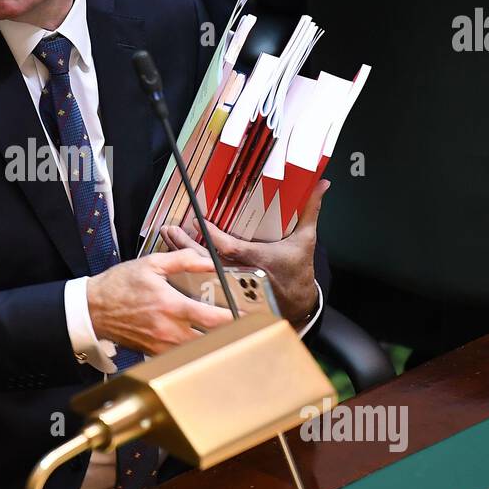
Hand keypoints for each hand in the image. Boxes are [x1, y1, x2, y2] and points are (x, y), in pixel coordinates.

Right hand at [87, 249, 234, 355]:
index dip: (234, 318)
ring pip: (198, 351)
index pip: (212, 318)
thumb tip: (207, 260)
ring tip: (226, 335)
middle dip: (229, 335)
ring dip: (213, 344)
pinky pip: (181, 355)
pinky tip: (201, 342)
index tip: (248, 315)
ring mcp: (162, 344)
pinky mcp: (155, 352)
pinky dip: (194, 351)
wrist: (93, 309)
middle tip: (244, 328)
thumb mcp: (151, 264)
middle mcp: (169, 329)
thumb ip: (183, 260)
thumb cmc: (118, 286)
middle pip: (210, 340)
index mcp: (171, 306)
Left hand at [162, 179, 328, 327]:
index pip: (230, 248)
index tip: (198, 221)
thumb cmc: (298, 269)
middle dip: (185, 244)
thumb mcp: (305, 240)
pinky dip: (186, 271)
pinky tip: (172, 259)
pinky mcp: (226, 294)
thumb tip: (322, 184)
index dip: (213, 236)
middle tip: (169, 229)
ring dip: (180, 256)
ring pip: (200, 272)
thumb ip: (310, 210)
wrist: (298, 304)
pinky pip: (201, 282)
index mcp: (257, 260)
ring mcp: (231, 286)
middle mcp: (240, 274)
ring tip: (166, 238)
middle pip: (206, 261)